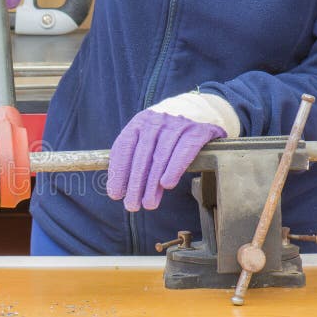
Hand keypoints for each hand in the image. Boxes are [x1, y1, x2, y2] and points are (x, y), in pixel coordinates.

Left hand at [106, 93, 239, 211]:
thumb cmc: (167, 133)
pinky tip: (167, 185)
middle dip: (135, 183)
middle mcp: (157, 121)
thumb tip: (118, 189)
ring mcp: (178, 124)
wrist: (200, 110)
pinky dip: (174, 168)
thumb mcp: (147, 138)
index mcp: (139, 122)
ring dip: (153, 183)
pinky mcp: (198, 131)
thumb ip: (133, 158)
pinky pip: (184, 151)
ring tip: (149, 203)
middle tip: (131, 205)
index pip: (124, 147)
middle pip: (142, 155)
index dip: (119, 172)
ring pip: (161, 156)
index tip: (116, 194)